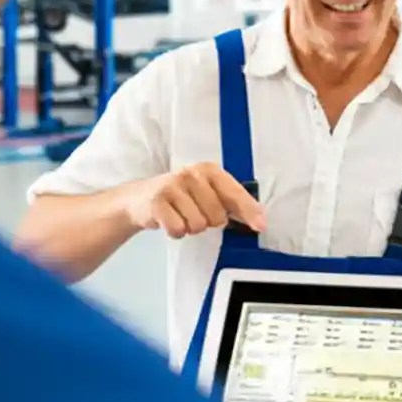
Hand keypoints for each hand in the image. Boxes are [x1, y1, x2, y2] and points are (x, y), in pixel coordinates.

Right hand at [125, 163, 265, 238]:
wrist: (141, 198)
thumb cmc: (180, 196)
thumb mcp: (208, 192)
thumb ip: (233, 204)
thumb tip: (259, 220)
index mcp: (209, 170)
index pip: (235, 193)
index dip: (250, 212)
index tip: (260, 226)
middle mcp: (192, 174)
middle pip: (217, 216)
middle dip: (207, 221)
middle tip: (195, 212)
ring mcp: (173, 186)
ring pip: (197, 225)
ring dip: (190, 227)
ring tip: (181, 215)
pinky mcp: (158, 202)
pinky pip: (178, 230)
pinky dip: (175, 232)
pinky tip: (170, 220)